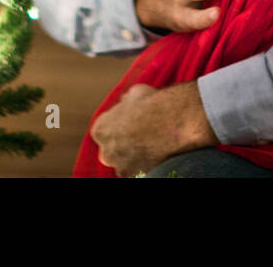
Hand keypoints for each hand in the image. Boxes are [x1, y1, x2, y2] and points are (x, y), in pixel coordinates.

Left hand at [91, 83, 217, 174]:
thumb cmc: (152, 104)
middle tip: (140, 136)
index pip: (105, 130)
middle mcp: (107, 152)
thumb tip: (126, 101)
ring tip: (154, 145)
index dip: (119, 125)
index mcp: (100, 130)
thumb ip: (126, 102)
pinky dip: (147, 166)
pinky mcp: (138, 177)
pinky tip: (159, 155)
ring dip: (135, 157)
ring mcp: (122, 167)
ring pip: (126, 164)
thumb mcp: (134, 93)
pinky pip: (140, 173)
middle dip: (122, 145)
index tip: (131, 122)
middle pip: (112, 150)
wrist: (171, 122)